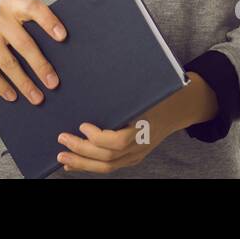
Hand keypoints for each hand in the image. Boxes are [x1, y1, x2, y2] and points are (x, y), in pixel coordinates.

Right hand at [0, 0, 66, 103]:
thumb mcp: (2, 12)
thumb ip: (20, 24)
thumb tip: (51, 54)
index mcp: (9, 5)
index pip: (33, 8)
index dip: (49, 20)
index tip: (63, 37)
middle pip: (23, 43)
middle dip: (40, 66)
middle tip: (53, 83)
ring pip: (7, 63)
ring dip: (24, 83)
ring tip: (37, 97)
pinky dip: (2, 86)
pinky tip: (12, 96)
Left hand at [55, 72, 218, 173]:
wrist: (177, 108)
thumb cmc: (156, 93)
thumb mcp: (144, 87)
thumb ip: (123, 87)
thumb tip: (93, 72)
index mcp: (143, 125)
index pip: (118, 141)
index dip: (97, 137)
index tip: (82, 125)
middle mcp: (141, 144)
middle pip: (108, 156)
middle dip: (82, 149)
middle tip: (61, 138)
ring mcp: (137, 154)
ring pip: (107, 166)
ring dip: (82, 162)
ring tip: (62, 156)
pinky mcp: (132, 158)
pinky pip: (110, 166)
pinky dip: (89, 166)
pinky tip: (73, 163)